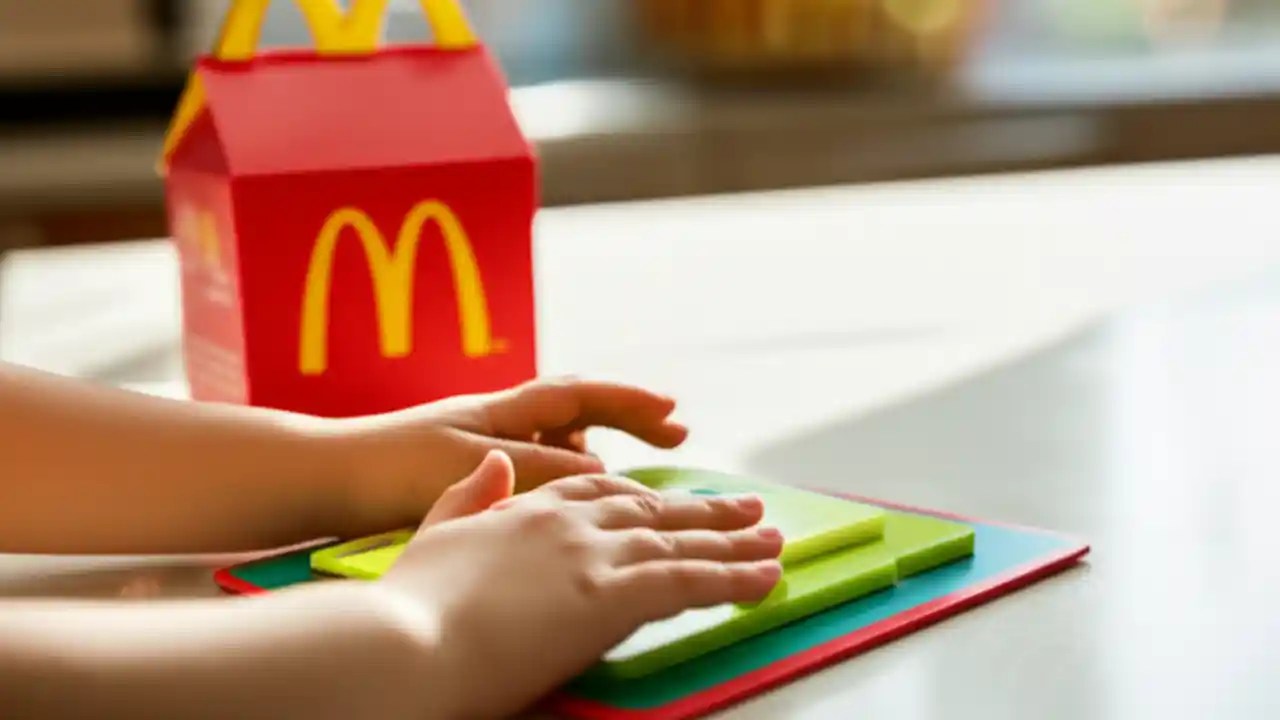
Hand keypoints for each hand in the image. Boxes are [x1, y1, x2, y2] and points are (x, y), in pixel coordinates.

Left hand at [325, 378, 688, 536]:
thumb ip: (540, 470)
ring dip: (594, 449)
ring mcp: (482, 445)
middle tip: (676, 435)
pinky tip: (560, 504)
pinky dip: (559, 475)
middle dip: (629, 418)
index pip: (583, 394)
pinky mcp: (464, 473)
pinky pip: (532, 466)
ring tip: (620, 479)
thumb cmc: (393, 470)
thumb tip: (603, 469)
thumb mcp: (475, 467)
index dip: (633, 402)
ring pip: (557, 440)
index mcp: (503, 410)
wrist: (324, 479)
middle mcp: (498, 420)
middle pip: (579, 409)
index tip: (677, 414)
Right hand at [377, 451, 783, 718]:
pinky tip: (765, 579)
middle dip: (703, 511)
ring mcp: (593, 556)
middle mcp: (568, 524)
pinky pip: (690, 582)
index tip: (670, 499)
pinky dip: (734, 578)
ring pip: (681, 542)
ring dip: (735, 543)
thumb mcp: (431, 535)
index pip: (600, 493)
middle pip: (653, 511)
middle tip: (747, 509)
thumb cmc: (407, 607)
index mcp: (526, 510)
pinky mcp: (612, 597)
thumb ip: (467, 497)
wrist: (402, 644)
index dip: (643, 496)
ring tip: (774, 540)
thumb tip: (494, 466)